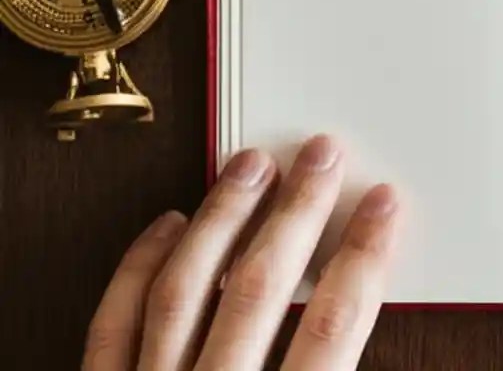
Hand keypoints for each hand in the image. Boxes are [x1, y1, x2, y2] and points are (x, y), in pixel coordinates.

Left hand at [83, 134, 400, 369]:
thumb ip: (332, 368)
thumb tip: (365, 309)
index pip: (332, 325)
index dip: (364, 256)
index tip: (383, 207)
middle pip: (260, 288)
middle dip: (298, 212)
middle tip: (321, 157)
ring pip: (183, 290)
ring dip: (223, 217)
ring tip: (250, 164)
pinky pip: (115, 324)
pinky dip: (140, 268)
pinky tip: (170, 224)